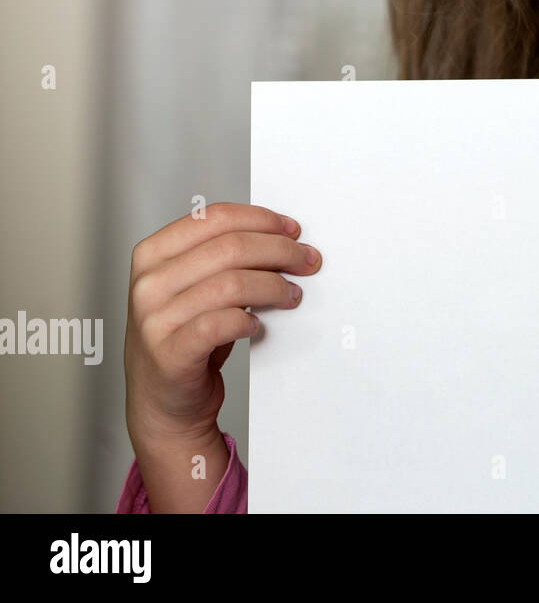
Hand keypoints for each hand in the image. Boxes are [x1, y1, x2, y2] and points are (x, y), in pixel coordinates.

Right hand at [125, 201, 318, 507]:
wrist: (164, 403)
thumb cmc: (186, 338)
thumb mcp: (194, 287)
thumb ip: (223, 258)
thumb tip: (284, 237)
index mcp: (152, 255)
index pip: (214, 217)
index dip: (261, 219)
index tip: (292, 230)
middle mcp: (149, 283)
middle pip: (230, 247)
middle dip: (279, 250)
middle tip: (307, 261)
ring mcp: (155, 320)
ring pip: (233, 283)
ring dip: (274, 286)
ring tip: (292, 295)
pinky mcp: (171, 354)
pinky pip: (223, 324)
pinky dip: (250, 321)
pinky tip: (259, 325)